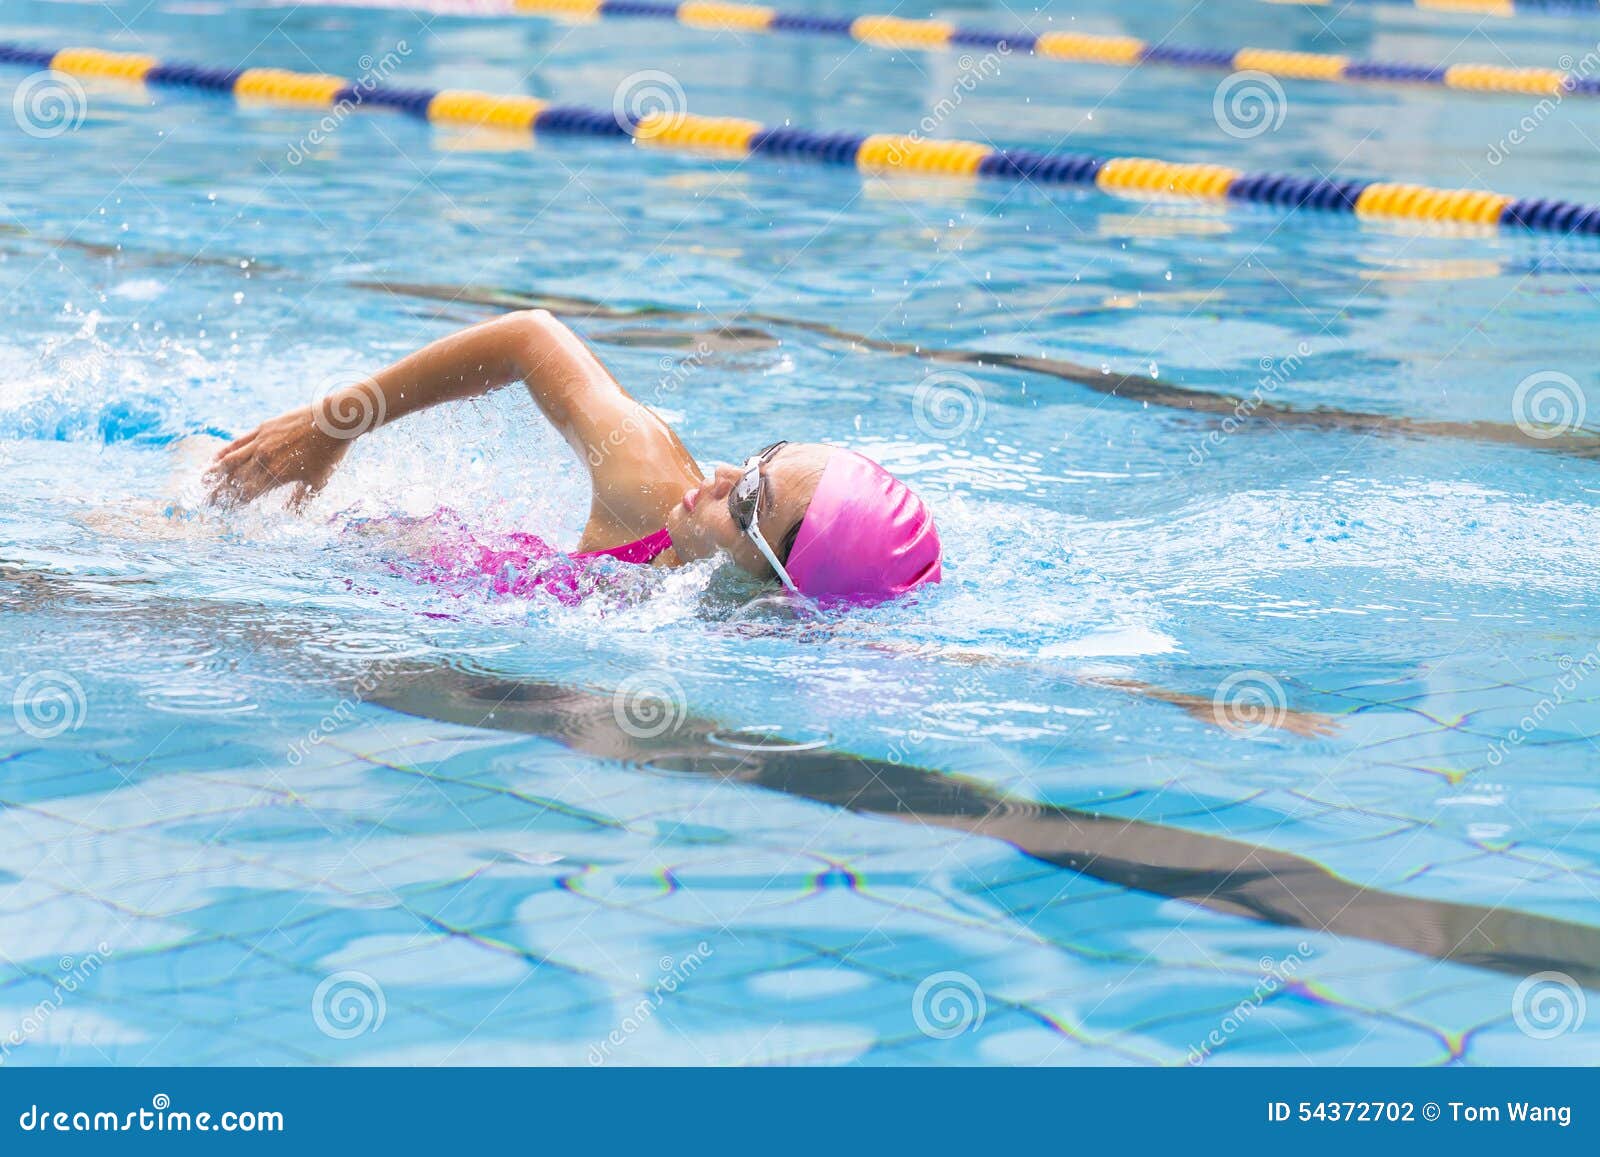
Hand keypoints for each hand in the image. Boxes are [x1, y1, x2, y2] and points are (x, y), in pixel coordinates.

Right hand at [204, 403, 354, 510]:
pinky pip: (238, 442)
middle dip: (219, 493)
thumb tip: (292, 516)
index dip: (235, 503)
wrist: (333, 421)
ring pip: (230, 461)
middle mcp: (265, 460)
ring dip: (214, 473)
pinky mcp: (262, 429)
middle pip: (235, 480)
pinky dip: (224, 452)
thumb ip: (301, 499)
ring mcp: (261, 443)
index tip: (225, 510)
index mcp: (278, 476)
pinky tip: (214, 459)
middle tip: (206, 503)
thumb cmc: (329, 454)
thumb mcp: (318, 482)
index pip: (249, 494)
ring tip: (202, 482)